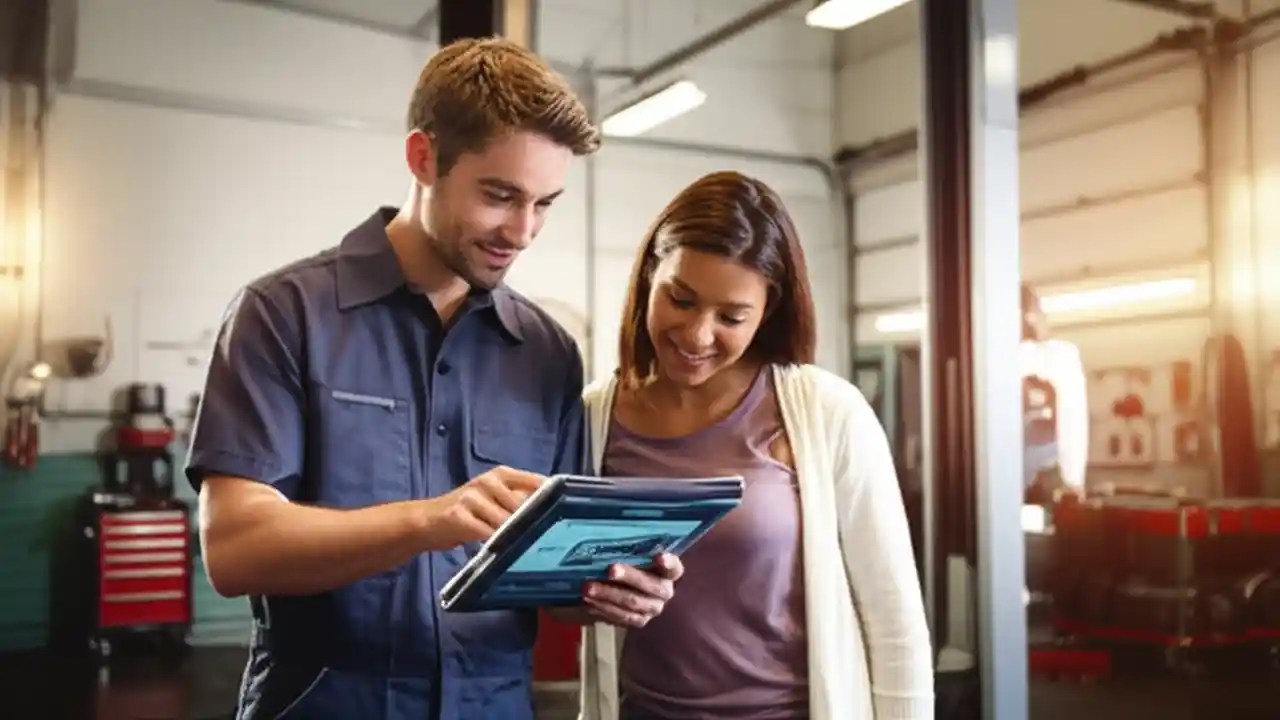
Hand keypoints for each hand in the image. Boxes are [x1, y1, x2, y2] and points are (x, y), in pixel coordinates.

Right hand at [420, 466, 543, 548]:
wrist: (427, 520)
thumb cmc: (468, 511)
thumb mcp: (495, 498)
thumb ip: (519, 500)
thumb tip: (554, 511)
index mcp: (502, 474)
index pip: (537, 483)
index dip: (553, 500)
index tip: (566, 517)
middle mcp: (488, 481)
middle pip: (523, 505)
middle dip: (533, 523)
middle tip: (544, 541)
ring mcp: (472, 496)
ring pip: (506, 521)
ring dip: (514, 537)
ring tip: (521, 549)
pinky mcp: (458, 515)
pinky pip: (485, 533)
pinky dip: (495, 545)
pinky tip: (499, 552)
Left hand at [578, 553, 683, 628]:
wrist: (630, 589)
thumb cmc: (632, 564)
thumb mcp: (636, 555)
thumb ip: (632, 551)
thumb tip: (610, 539)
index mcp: (670, 572)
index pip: (674, 567)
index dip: (668, 562)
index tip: (659, 556)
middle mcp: (665, 591)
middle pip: (649, 585)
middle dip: (628, 577)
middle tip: (609, 570)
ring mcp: (653, 608)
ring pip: (632, 603)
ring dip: (608, 595)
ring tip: (587, 588)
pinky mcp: (640, 621)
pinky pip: (622, 617)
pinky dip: (604, 608)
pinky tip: (589, 602)